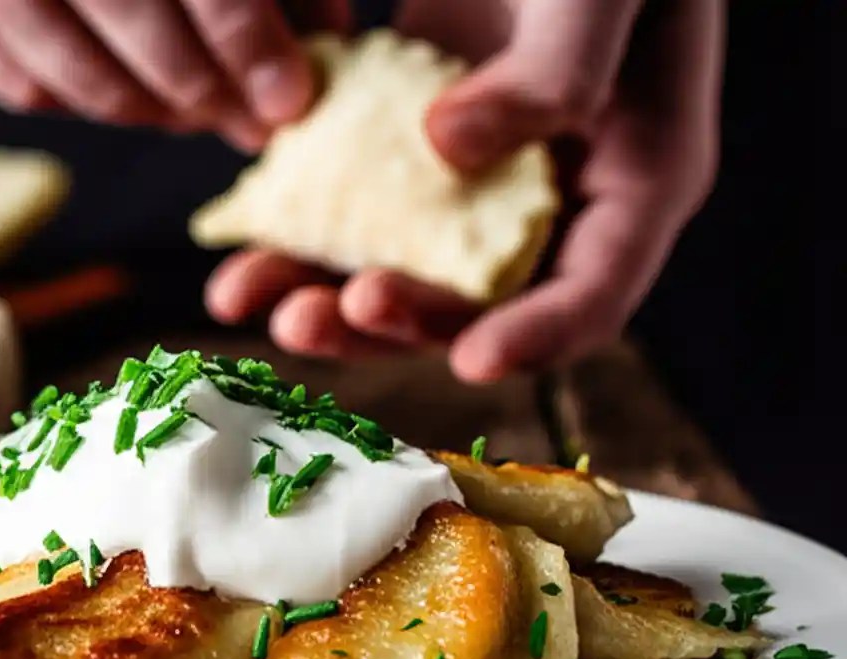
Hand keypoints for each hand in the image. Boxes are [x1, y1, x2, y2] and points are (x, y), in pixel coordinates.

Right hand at [0, 0, 351, 150]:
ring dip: (135, 104)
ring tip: (187, 115)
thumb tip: (324, 43)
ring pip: (57, 52)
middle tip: (247, 124)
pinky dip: (58, 96)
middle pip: (125, 8)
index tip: (288, 101)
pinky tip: (113, 96)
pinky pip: (0, 69)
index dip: (247, 41)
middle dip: (198, 86)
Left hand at [205, 0, 724, 382]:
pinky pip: (363, 217)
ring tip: (258, 304)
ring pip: (407, 275)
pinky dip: (303, 240)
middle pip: (478, 306)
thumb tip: (448, 149)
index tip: (472, 361)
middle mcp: (555, 203)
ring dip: (330, 300)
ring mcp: (478, 184)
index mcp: (636, 180)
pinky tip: (246, 251)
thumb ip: (555, 74)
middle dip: (395, 323)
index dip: (536, 338)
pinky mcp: (415, 153)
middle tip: (318, 316)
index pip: (593, 295)